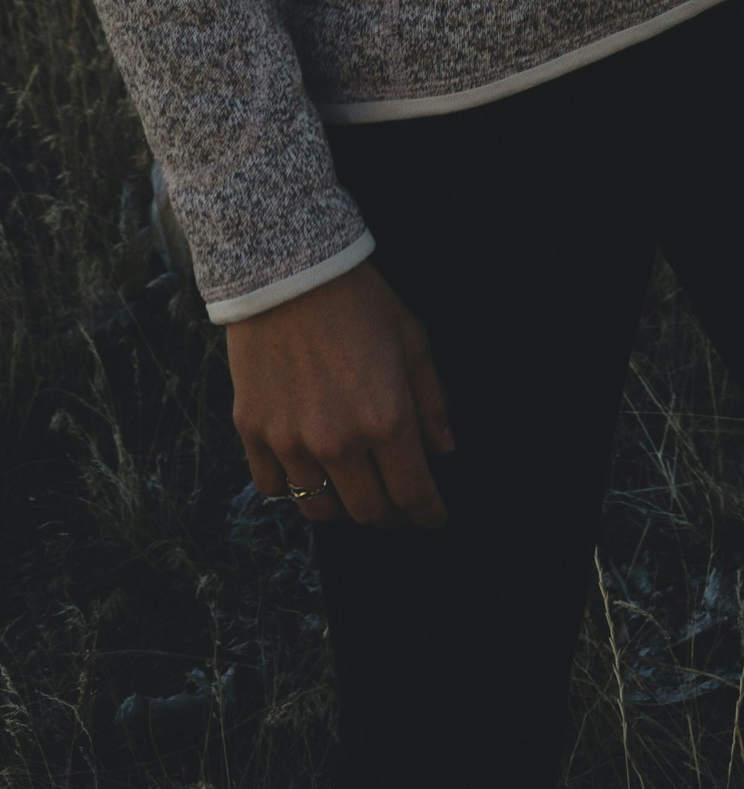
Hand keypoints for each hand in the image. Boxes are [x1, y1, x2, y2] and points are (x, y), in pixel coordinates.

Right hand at [230, 259, 454, 530]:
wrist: (289, 271)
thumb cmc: (359, 301)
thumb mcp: (412, 340)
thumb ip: (431, 401)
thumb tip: (444, 449)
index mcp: (386, 418)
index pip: (413, 491)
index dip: (429, 512)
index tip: (435, 517)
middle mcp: (338, 441)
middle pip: (368, 511)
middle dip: (390, 514)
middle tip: (397, 503)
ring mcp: (291, 442)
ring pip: (321, 509)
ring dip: (343, 506)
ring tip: (355, 488)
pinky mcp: (255, 434)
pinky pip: (274, 489)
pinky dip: (294, 489)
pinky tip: (309, 471)